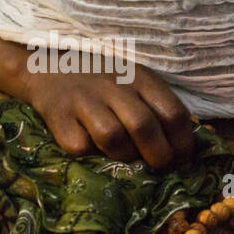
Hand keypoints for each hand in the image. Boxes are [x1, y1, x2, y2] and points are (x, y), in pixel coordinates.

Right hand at [19, 65, 195, 171]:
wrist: (47, 64)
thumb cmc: (101, 78)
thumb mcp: (134, 79)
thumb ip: (157, 105)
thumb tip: (187, 144)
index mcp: (139, 77)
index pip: (172, 112)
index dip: (183, 143)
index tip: (183, 160)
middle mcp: (113, 85)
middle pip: (144, 127)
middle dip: (159, 156)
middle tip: (160, 168)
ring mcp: (83, 100)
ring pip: (112, 137)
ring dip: (124, 156)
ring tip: (124, 157)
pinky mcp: (58, 115)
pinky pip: (79, 146)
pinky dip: (88, 153)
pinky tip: (90, 146)